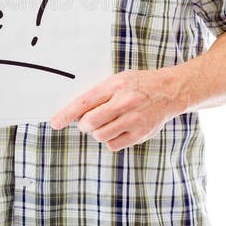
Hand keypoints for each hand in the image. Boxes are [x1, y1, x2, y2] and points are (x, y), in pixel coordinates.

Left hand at [49, 68, 182, 152]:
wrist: (170, 91)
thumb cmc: (139, 84)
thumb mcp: (118, 80)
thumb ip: (99, 94)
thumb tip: (76, 112)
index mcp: (115, 86)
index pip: (84, 102)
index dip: (67, 114)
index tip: (55, 122)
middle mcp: (124, 102)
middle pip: (90, 123)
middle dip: (84, 125)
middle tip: (87, 122)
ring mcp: (134, 120)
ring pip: (100, 136)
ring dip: (98, 132)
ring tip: (107, 123)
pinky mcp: (140, 134)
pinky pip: (113, 145)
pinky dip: (110, 140)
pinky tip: (118, 129)